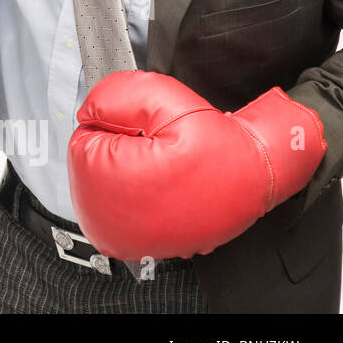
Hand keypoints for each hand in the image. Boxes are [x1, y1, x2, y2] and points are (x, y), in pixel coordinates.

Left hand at [67, 70, 326, 260]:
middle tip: (162, 151)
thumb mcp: (165, 98)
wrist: (259, 176)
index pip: (82, 139)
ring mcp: (124, 241)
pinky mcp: (136, 247)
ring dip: (126, 171)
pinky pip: (116, 207)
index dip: (118, 124)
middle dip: (119, 148)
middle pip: (87, 164)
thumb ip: (116, 95)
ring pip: (101, 185)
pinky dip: (135, 192)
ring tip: (165, 171)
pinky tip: (163, 188)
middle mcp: (111, 224)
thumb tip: (88, 111)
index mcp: (111, 184)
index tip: (150, 130)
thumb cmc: (219, 143)